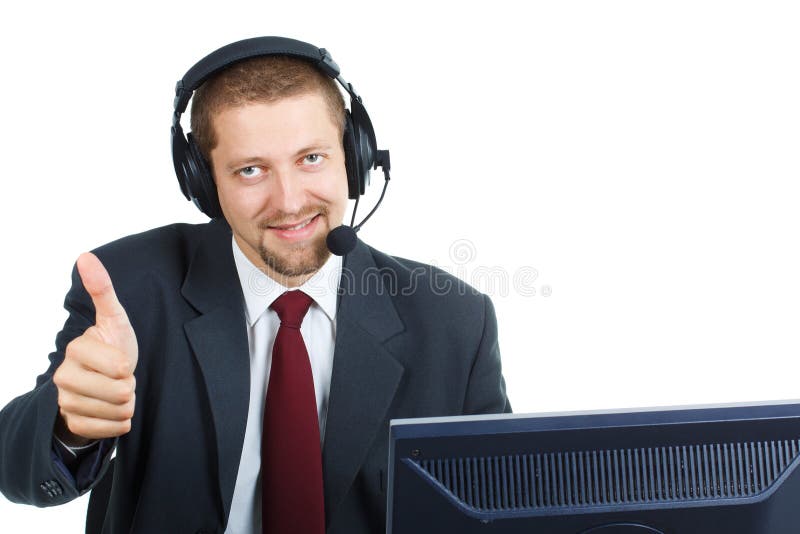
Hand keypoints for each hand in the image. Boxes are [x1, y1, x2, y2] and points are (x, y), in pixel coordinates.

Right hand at [52, 252, 138, 444]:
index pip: (119, 368)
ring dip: (127, 405)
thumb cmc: (113, 346)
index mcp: (76, 349)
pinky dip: (120, 423)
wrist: (104, 380)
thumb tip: (85, 256)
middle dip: (129, 387)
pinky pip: (110, 430)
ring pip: (117, 411)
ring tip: (118, 393)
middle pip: (119, 392)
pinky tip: (114, 412)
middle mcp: (63, 376)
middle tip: (120, 379)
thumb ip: (102, 290)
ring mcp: (65, 402)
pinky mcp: (73, 424)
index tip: (120, 362)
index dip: (128, 367)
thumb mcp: (114, 318)